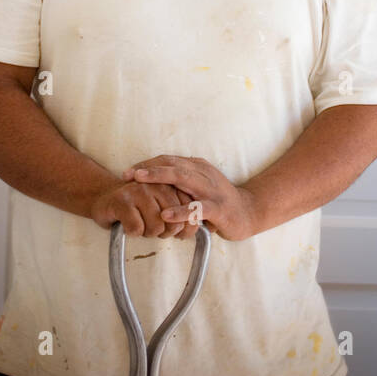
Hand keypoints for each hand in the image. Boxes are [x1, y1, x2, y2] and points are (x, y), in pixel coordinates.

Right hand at [90, 177, 194, 238]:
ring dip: (146, 232)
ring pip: (156, 227)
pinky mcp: (122, 201)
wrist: (103, 198)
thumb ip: (181, 211)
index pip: (188, 212)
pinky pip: (136, 228)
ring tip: (139, 223)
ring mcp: (139, 192)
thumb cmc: (137, 207)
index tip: (171, 229)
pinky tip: (126, 223)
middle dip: (163, 232)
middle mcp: (156, 185)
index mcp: (170, 185)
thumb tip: (196, 225)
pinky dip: (132, 232)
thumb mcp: (162, 206)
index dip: (182, 227)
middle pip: (173, 223)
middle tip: (151, 226)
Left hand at [124, 155, 259, 240]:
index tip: (128, 172)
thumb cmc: (218, 201)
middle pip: (172, 165)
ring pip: (183, 179)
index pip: (168, 160)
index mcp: (197, 168)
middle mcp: (203, 174)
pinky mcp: (218, 209)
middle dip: (148, 168)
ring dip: (159, 178)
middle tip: (127, 174)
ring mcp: (211, 190)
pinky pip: (197, 208)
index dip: (147, 164)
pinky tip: (166, 214)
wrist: (248, 213)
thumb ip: (179, 183)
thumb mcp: (198, 187)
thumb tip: (151, 183)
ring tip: (139, 181)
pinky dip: (181, 211)